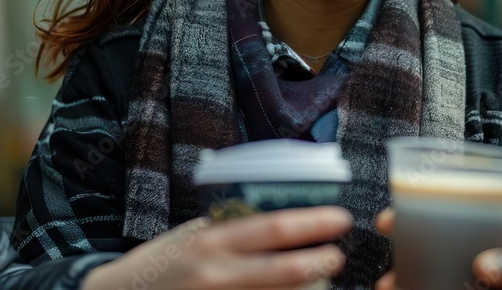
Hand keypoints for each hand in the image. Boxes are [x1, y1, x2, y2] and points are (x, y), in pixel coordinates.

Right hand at [82, 206, 351, 288]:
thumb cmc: (161, 263)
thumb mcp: (193, 234)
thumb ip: (232, 229)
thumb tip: (282, 218)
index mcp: (213, 240)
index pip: (275, 227)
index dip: (314, 223)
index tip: (340, 219)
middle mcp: (217, 273)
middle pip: (285, 270)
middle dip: (321, 262)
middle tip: (337, 256)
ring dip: (306, 289)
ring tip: (321, 279)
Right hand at [374, 209, 501, 289]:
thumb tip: (482, 266)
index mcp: (491, 221)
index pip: (446, 207)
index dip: (413, 210)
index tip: (389, 221)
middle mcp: (479, 246)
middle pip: (433, 246)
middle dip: (405, 259)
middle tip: (387, 277)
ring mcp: (481, 276)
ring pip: (437, 276)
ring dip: (414, 283)